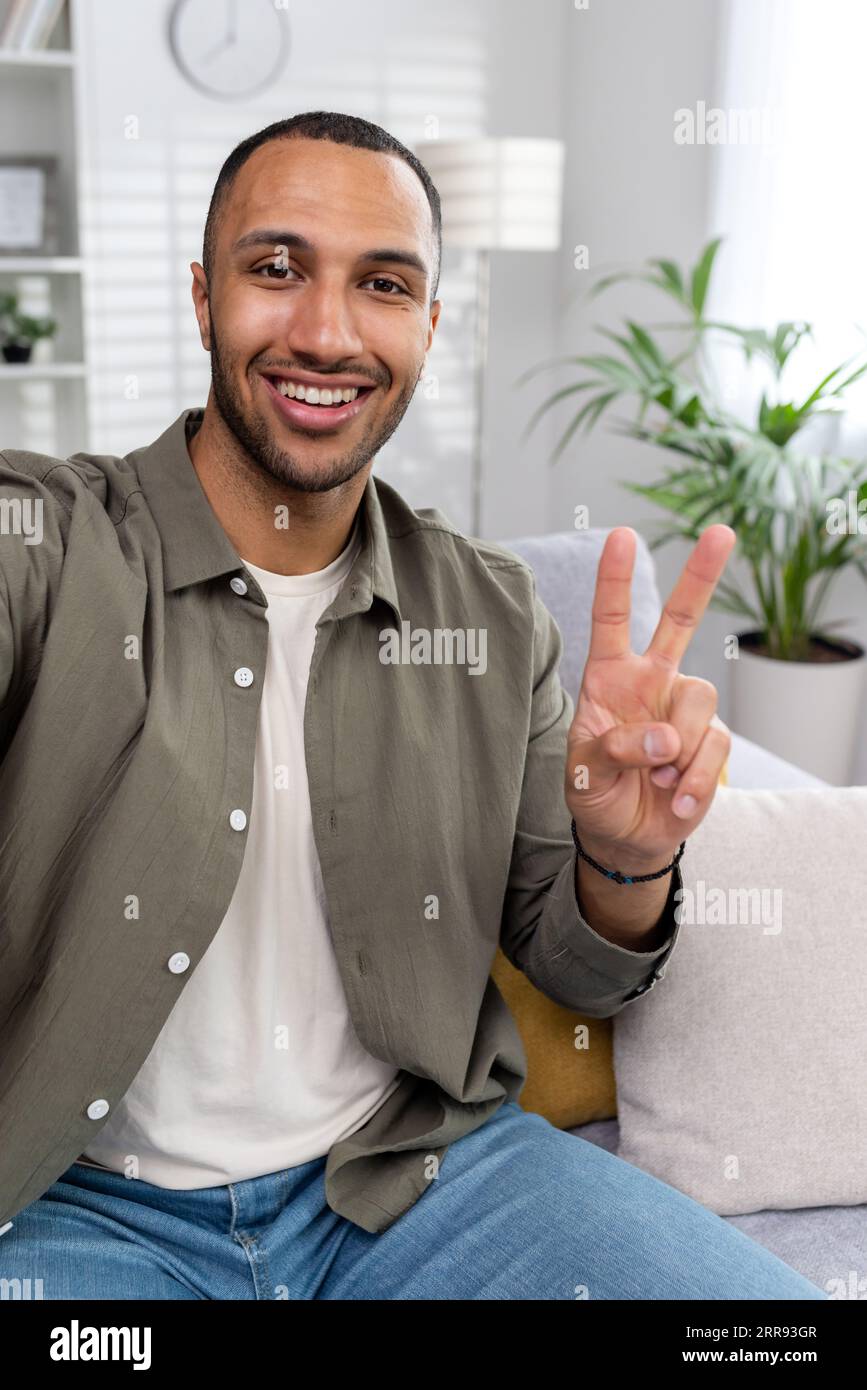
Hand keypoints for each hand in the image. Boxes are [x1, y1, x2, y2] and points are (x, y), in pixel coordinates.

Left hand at [565, 524, 736, 872]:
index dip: (614, 579)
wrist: (627, 834)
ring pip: (697, 702)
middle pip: (680, 620)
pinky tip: (677, 798)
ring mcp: (684, 710)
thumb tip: (664, 739)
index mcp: (608, 677)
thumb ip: (613, 750)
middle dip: (701, 576)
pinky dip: (694, 780)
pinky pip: (713, 747)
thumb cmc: (597, 793)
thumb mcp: (584, 774)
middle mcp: (651, 682)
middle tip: (721, 532)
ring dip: (677, 749)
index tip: (621, 535)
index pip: (610, 621)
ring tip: (657, 778)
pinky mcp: (712, 741)